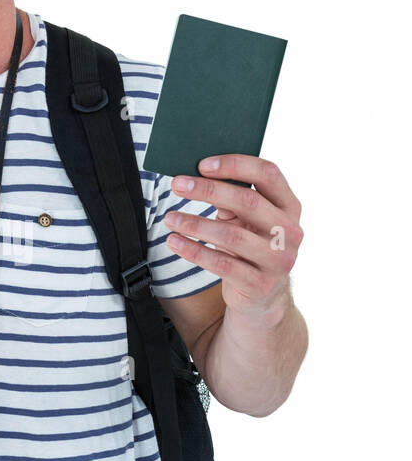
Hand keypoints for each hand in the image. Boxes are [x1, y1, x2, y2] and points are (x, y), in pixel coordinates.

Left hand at [164, 154, 303, 322]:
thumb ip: (233, 197)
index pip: (268, 174)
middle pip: (248, 202)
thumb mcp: (247, 219)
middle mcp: (290, 231)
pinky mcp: (260, 284)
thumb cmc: (249, 246)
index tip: (202, 164)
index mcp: (289, 206)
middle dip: (208, 190)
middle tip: (177, 185)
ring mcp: (278, 260)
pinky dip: (194, 251)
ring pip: (232, 235)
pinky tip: (174, 241)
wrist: (262, 296)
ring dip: (195, 223)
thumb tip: (195, 175)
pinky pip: (222, 265)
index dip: (235, 165)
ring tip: (170, 218)